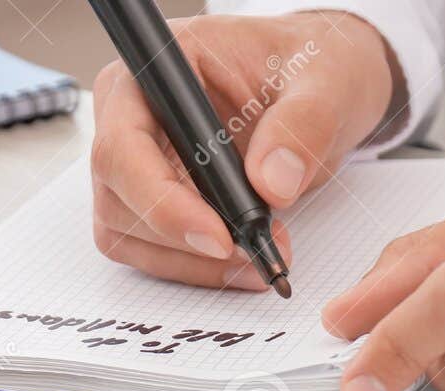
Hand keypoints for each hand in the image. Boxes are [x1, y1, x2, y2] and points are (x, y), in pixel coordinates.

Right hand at [91, 11, 391, 289]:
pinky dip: (194, 269)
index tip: (218, 239)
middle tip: (252, 254)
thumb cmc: (310, 69)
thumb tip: (272, 184)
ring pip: (127, 232)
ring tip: (257, 258)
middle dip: (183, 239)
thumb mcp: (326, 83)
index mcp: (160, 68)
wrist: (320, 92)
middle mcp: (131, 115)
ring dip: (190, 262)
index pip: (124, 144)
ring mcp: (135, 162)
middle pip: (118, 197)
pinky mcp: (149, 200)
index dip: (162, 200)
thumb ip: (303, 126)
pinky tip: (240, 264)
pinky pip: (150, 250)